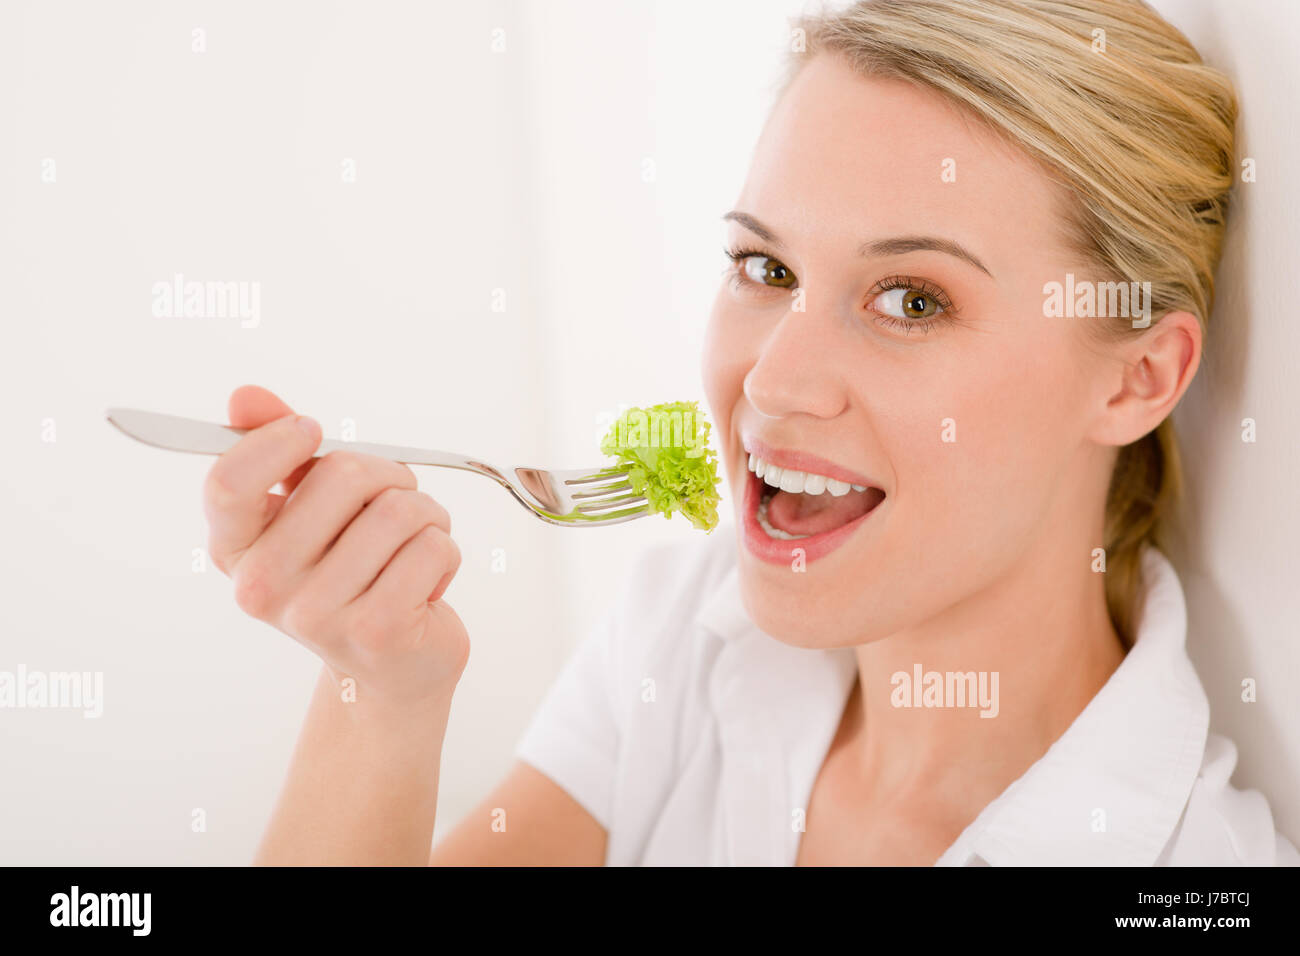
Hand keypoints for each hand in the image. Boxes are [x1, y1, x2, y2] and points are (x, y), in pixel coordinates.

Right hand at [202, 385, 468, 705]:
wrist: (390, 669)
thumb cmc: (352, 575)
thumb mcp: (310, 511)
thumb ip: (279, 451)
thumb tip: (246, 397)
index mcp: (236, 551)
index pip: (228, 483)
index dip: (275, 441)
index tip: (311, 431)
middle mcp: (263, 588)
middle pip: (341, 477)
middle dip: (389, 476)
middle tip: (394, 504)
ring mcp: (317, 615)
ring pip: (400, 511)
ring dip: (426, 516)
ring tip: (411, 549)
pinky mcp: (376, 631)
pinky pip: (433, 547)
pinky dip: (444, 552)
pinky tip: (425, 584)